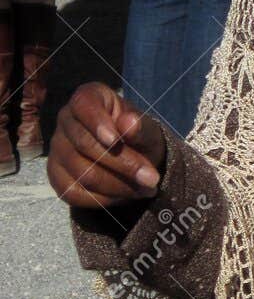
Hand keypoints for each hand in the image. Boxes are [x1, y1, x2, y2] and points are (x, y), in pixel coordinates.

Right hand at [48, 83, 166, 209]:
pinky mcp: (56, 177)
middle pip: (86, 145)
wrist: (132, 157)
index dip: (97, 123)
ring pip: (83, 173)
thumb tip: (130, 123)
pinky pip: (75, 193)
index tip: (115, 141)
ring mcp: (57, 149)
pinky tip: (125, 196)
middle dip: (123, 165)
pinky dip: (105, 199)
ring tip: (146, 189)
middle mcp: (65, 120)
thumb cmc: (138, 136)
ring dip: (119, 186)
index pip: (84, 106)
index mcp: (87, 98)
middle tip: (152, 179)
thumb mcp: (147, 130)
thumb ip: (140, 127)